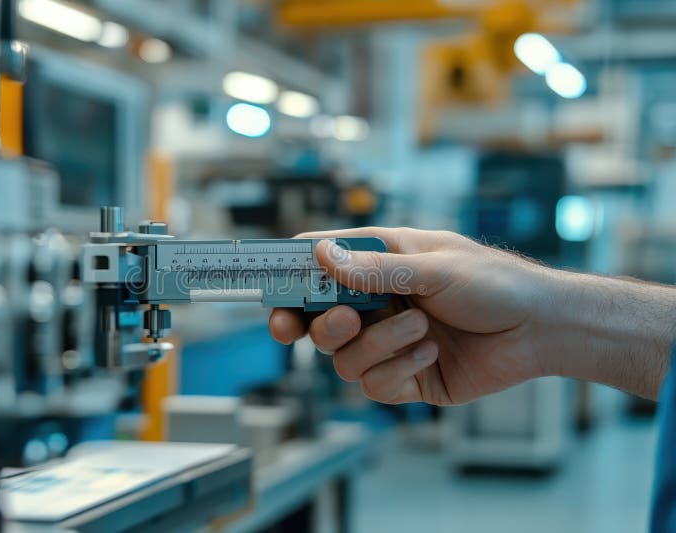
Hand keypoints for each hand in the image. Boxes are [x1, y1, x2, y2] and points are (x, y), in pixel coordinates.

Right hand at [269, 227, 675, 403]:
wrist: (541, 331)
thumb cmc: (495, 283)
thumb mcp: (435, 267)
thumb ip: (375, 269)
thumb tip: (320, 254)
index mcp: (378, 264)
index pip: (317, 267)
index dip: (289, 279)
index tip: (271, 294)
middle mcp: (376, 303)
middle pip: (316, 321)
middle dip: (324, 326)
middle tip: (347, 322)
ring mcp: (387, 342)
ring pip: (343, 359)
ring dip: (380, 347)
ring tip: (421, 330)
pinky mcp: (404, 377)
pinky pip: (374, 385)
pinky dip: (399, 371)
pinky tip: (431, 354)